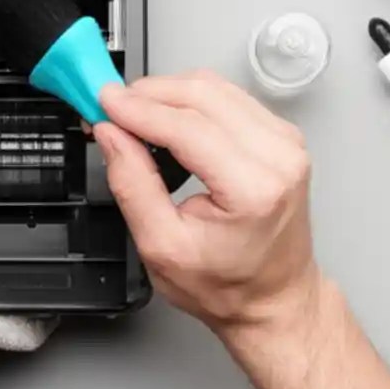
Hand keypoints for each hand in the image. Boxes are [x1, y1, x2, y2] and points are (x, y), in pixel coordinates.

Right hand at [94, 70, 316, 331]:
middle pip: (203, 95)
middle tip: (110, 106)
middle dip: (148, 93)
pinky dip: (191, 100)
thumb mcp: (162, 247)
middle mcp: (279, 157)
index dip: (139, 109)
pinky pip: (229, 98)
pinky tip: (165, 116)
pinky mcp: (281, 137)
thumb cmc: (228, 285)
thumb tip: (111, 135)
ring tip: (131, 113)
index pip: (189, 127)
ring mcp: (286, 143)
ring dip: (167, 92)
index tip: (103, 102)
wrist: (274, 300)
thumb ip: (133, 184)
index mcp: (255, 189)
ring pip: (216, 88)